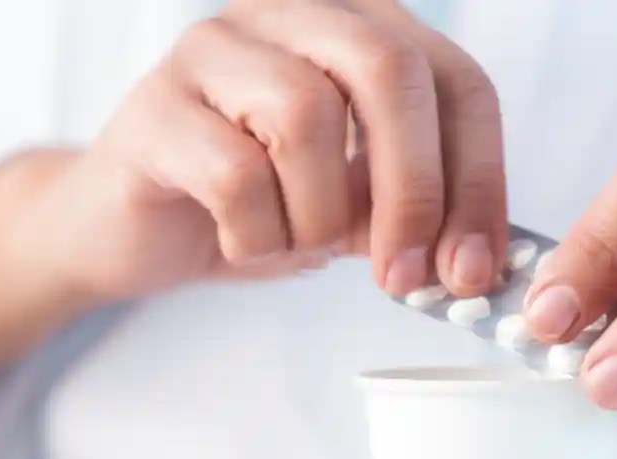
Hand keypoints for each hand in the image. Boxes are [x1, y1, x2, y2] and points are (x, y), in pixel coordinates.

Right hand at [33, 0, 505, 302]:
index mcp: (361, 26)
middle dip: (414, 188)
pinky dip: (257, 234)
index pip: (457, 82)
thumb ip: (419, 214)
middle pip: (389, 69)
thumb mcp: (361, 208)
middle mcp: (292, 14)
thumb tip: (477, 262)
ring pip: (307, 116)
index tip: (478, 268)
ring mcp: (216, 47)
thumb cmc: (261, 207)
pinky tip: (243, 242)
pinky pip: (236, 174)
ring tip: (297, 241)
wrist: (136, 229)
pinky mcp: (155, 104)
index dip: (480, 178)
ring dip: (318, 215)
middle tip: (408, 274)